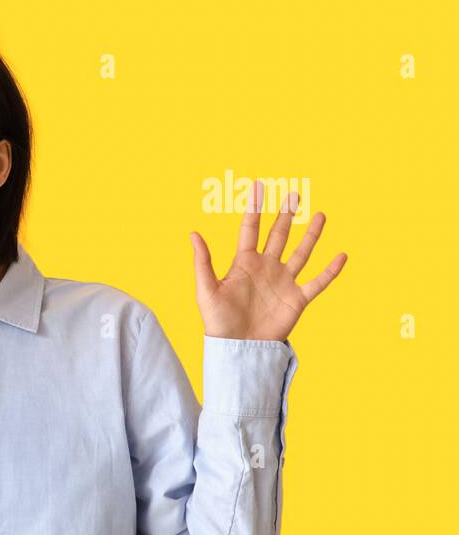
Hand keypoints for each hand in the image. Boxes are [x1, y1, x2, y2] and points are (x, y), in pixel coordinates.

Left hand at [190, 181, 346, 340]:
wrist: (237, 349)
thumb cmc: (217, 322)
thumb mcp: (206, 289)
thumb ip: (203, 261)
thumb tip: (193, 233)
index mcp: (243, 263)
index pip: (250, 228)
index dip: (254, 207)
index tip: (258, 186)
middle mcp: (266, 268)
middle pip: (278, 235)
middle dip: (286, 215)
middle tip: (293, 194)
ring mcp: (283, 282)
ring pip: (301, 253)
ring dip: (311, 235)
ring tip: (319, 214)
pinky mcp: (297, 299)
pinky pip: (317, 282)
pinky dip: (330, 270)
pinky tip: (341, 256)